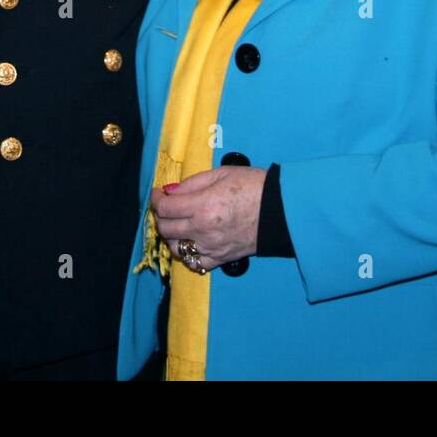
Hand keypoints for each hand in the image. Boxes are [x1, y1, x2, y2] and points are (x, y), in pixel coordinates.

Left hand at [151, 166, 265, 269]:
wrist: (280, 210)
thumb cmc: (253, 185)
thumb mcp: (221, 173)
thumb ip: (192, 183)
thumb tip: (171, 192)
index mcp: (202, 206)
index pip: (165, 208)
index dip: (156, 199)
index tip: (159, 193)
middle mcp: (203, 230)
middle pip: (166, 228)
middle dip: (161, 215)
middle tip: (167, 206)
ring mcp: (210, 247)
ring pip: (176, 248)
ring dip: (171, 235)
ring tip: (179, 223)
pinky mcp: (220, 259)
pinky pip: (193, 263)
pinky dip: (187, 253)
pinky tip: (191, 241)